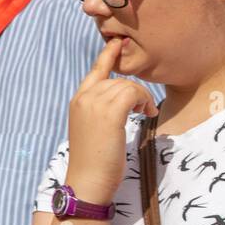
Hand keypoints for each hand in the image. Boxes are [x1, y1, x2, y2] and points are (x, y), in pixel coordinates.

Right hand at [66, 38, 156, 202]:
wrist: (88, 182)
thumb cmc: (95, 162)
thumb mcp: (95, 130)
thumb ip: (103, 111)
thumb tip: (124, 102)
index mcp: (78, 101)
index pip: (96, 71)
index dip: (108, 55)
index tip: (118, 42)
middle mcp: (84, 98)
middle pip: (118, 79)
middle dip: (135, 90)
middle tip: (145, 108)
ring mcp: (94, 104)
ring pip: (127, 85)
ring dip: (142, 97)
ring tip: (145, 112)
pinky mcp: (109, 113)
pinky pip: (132, 93)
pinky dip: (143, 100)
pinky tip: (145, 113)